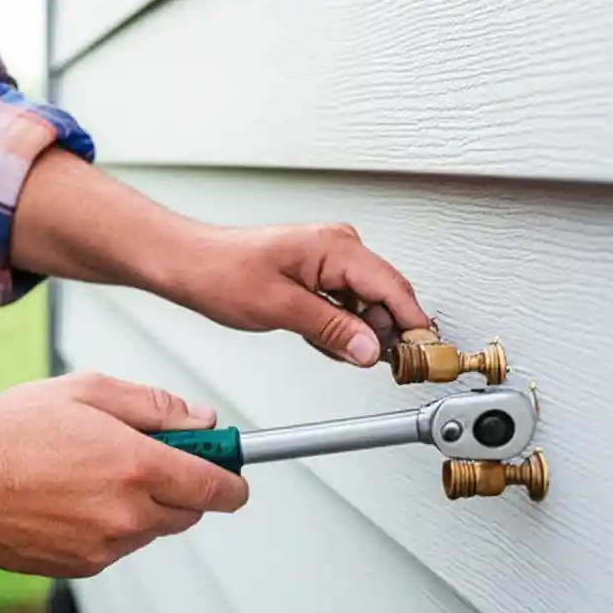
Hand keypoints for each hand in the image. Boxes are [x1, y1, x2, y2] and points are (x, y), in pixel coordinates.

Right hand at [0, 372, 247, 576]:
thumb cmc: (16, 429)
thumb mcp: (90, 392)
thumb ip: (156, 406)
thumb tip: (202, 420)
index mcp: (139, 467)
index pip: (217, 488)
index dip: (232, 479)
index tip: (233, 471)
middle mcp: (129, 515)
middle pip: (190, 512)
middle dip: (183, 486)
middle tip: (148, 456)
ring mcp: (106, 547)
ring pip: (151, 529)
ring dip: (142, 505)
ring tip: (93, 472)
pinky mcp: (83, 567)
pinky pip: (117, 546)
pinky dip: (110, 525)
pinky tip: (72, 497)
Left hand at [10, 152, 429, 362]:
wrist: (188, 265)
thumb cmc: (222, 272)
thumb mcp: (280, 308)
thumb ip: (332, 328)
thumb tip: (370, 348)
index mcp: (336, 247)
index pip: (394, 288)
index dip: (413, 325)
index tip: (423, 356)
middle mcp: (340, 248)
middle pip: (388, 297)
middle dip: (386, 334)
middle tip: (379, 365)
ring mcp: (332, 262)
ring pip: (369, 306)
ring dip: (358, 334)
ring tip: (328, 345)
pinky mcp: (321, 276)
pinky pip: (349, 307)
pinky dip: (342, 328)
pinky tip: (322, 339)